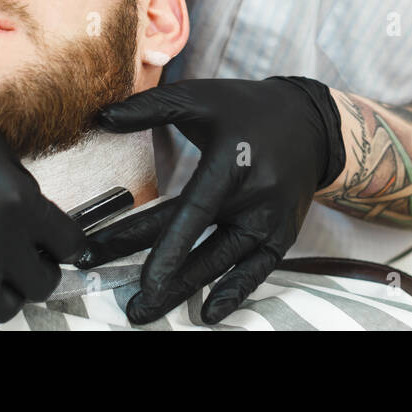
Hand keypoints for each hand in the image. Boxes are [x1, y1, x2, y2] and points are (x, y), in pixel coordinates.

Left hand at [76, 76, 345, 324]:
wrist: (310, 124)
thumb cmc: (245, 109)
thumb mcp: (200, 97)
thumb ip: (150, 107)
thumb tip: (102, 119)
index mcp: (231, 163)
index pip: (194, 213)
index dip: (167, 248)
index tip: (139, 278)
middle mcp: (254, 197)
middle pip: (200, 247)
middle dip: (161, 280)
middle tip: (128, 308)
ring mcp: (270, 220)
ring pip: (222, 264)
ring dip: (184, 292)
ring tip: (146, 312)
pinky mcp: (283, 235)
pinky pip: (257, 272)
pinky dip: (234, 294)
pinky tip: (209, 314)